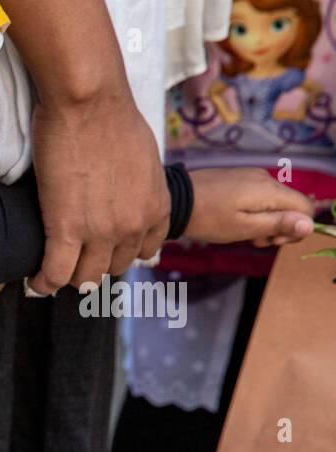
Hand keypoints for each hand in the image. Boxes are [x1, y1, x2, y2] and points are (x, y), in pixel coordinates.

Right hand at [29, 94, 169, 293]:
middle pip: (113, 268)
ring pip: (84, 278)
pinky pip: (55, 274)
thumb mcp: (145, 157)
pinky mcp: (66, 230)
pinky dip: (43, 282)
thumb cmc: (112, 116)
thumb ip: (141, 185)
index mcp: (157, 207)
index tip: (103, 248)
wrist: (89, 102)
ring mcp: (101, 232)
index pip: (144, 251)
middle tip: (72, 257)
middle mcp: (133, 226)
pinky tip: (35, 281)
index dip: (120, 251)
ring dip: (67, 277)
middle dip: (93, 265)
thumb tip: (124, 192)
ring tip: (51, 271)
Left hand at [184, 168, 314, 247]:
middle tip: (254, 241)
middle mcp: (265, 178)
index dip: (296, 228)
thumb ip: (278, 224)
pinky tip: (234, 221)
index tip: (274, 242)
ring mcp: (251, 176)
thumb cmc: (208, 218)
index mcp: (270, 190)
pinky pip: (257, 197)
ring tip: (241, 234)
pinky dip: (252, 213)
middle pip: (290, 205)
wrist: (174, 200)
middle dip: (278, 227)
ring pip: (273, 203)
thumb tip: (310, 225)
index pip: (305, 207)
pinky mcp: (238, 179)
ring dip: (264, 222)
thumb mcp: (244, 228)